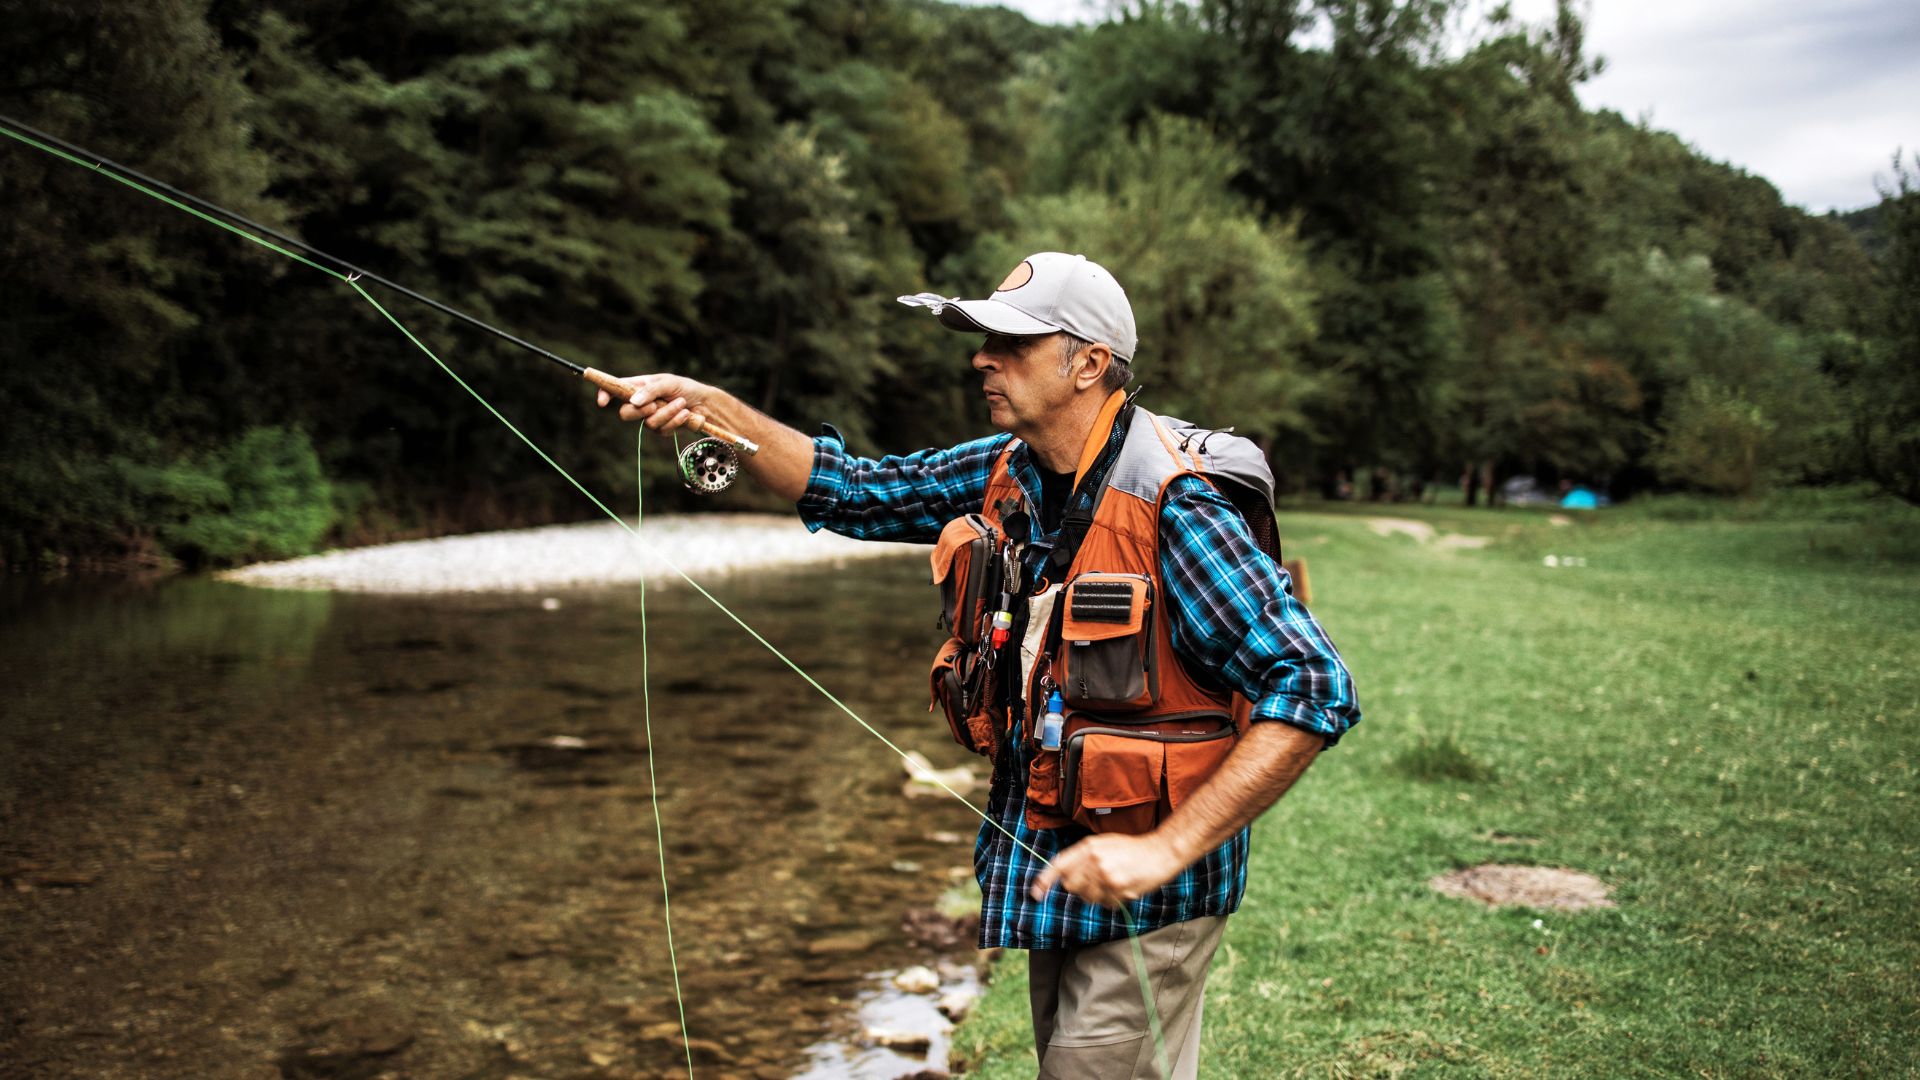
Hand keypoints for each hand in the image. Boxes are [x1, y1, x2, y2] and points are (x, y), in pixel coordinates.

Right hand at [595, 372, 714, 433]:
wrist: (704, 403)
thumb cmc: (684, 388)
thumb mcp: (668, 383)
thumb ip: (650, 391)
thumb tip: (633, 401)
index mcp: (637, 387)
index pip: (615, 390)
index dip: (605, 394)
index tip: (602, 402)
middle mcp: (640, 403)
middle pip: (625, 414)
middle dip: (640, 411)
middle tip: (654, 405)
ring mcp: (650, 417)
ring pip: (648, 423)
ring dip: (667, 413)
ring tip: (681, 403)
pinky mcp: (661, 429)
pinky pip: (662, 430)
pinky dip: (675, 420)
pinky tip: (685, 413)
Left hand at [1030, 833, 1186, 908]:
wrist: (1160, 851)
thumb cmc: (1132, 849)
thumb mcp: (1104, 844)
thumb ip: (1084, 858)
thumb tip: (1065, 878)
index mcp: (1088, 846)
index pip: (1058, 865)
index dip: (1044, 881)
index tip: (1036, 894)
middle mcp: (1093, 860)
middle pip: (1071, 886)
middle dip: (1080, 889)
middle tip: (1097, 882)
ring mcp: (1105, 875)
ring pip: (1087, 898)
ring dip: (1097, 896)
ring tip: (1113, 883)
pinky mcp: (1117, 888)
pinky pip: (1105, 904)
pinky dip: (1112, 901)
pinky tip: (1123, 889)